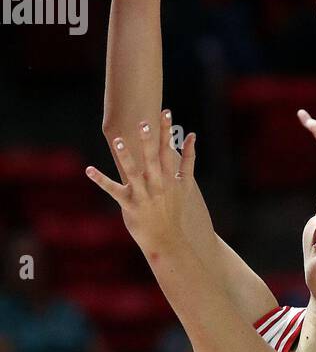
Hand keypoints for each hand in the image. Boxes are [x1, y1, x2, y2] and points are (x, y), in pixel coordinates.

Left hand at [86, 113, 196, 256]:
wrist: (167, 238)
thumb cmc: (174, 208)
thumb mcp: (185, 184)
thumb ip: (189, 159)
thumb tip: (192, 135)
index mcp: (170, 177)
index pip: (168, 150)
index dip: (166, 131)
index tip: (165, 112)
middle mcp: (157, 184)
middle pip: (152, 159)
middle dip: (148, 141)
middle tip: (143, 123)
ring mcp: (143, 195)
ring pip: (133, 173)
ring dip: (126, 156)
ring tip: (119, 140)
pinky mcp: (129, 204)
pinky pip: (113, 190)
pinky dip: (101, 180)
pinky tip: (89, 169)